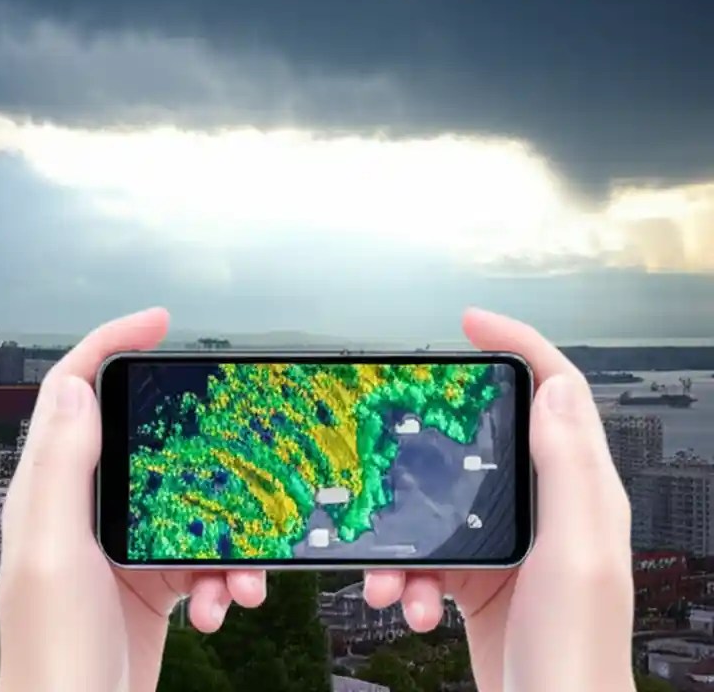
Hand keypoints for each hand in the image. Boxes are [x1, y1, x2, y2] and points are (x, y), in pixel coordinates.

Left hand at [0, 308, 267, 691]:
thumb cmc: (53, 651)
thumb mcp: (54, 551)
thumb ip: (61, 468)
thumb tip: (74, 388)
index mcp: (49, 491)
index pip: (71, 391)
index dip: (110, 345)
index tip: (157, 322)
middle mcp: (80, 510)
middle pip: (143, 441)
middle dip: (198, 449)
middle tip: (238, 440)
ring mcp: (117, 545)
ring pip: (188, 504)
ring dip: (225, 533)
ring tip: (239, 572)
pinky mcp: (149, 580)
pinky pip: (201, 556)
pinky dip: (223, 576)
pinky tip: (220, 605)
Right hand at [363, 309, 634, 690]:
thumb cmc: (574, 651)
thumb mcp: (576, 553)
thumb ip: (570, 471)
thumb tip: (557, 389)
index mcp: (581, 493)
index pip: (558, 392)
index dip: (517, 345)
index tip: (471, 323)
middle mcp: (548, 512)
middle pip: (485, 439)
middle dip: (430, 444)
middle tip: (391, 427)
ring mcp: (510, 545)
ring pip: (439, 505)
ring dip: (402, 535)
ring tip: (391, 570)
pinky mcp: (478, 579)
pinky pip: (425, 555)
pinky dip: (405, 577)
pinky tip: (406, 602)